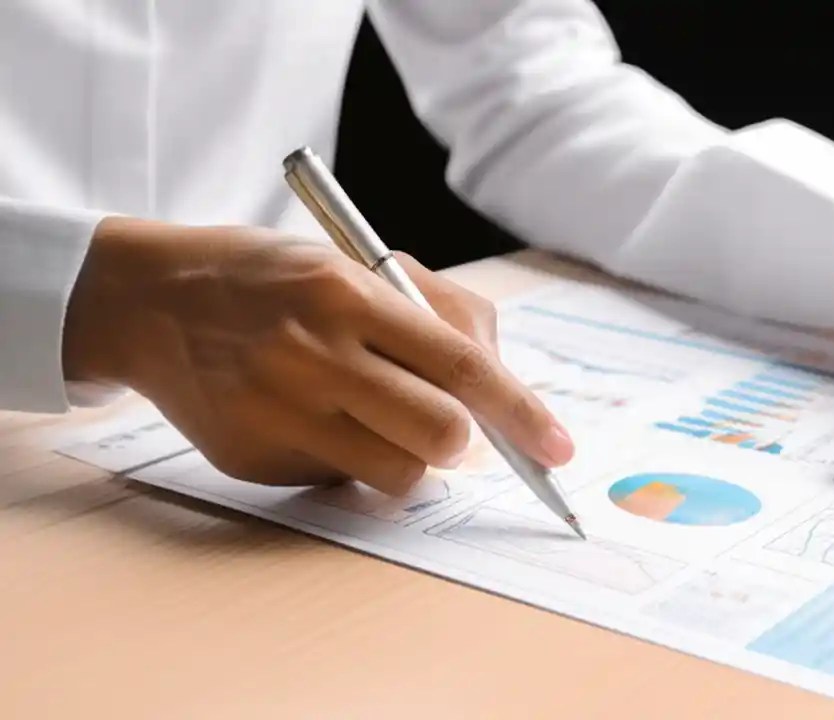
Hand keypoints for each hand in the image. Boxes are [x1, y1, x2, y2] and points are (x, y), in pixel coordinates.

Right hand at [63, 217, 573, 493]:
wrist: (152, 300)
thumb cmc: (275, 279)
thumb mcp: (357, 261)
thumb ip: (441, 312)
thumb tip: (503, 381)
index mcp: (349, 293)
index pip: (462, 365)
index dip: (522, 412)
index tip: (559, 448)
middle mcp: (314, 354)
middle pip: (441, 433)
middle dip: (464, 440)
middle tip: (450, 425)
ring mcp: (280, 412)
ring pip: (398, 474)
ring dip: (410, 458)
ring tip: (372, 416)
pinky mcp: (253, 456)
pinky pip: (340, 483)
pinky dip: (352, 461)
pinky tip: (315, 420)